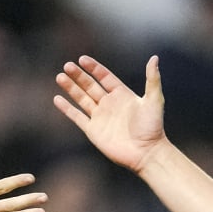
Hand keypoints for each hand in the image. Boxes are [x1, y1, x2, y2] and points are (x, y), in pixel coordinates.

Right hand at [54, 55, 166, 173]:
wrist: (146, 152)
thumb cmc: (153, 127)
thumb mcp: (155, 100)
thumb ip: (152, 79)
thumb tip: (154, 58)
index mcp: (122, 94)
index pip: (104, 77)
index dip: (93, 68)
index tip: (82, 59)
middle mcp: (109, 104)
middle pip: (90, 86)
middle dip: (78, 75)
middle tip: (67, 65)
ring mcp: (100, 117)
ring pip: (81, 98)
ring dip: (70, 88)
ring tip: (60, 76)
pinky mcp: (93, 130)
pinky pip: (77, 117)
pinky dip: (67, 109)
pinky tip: (57, 99)